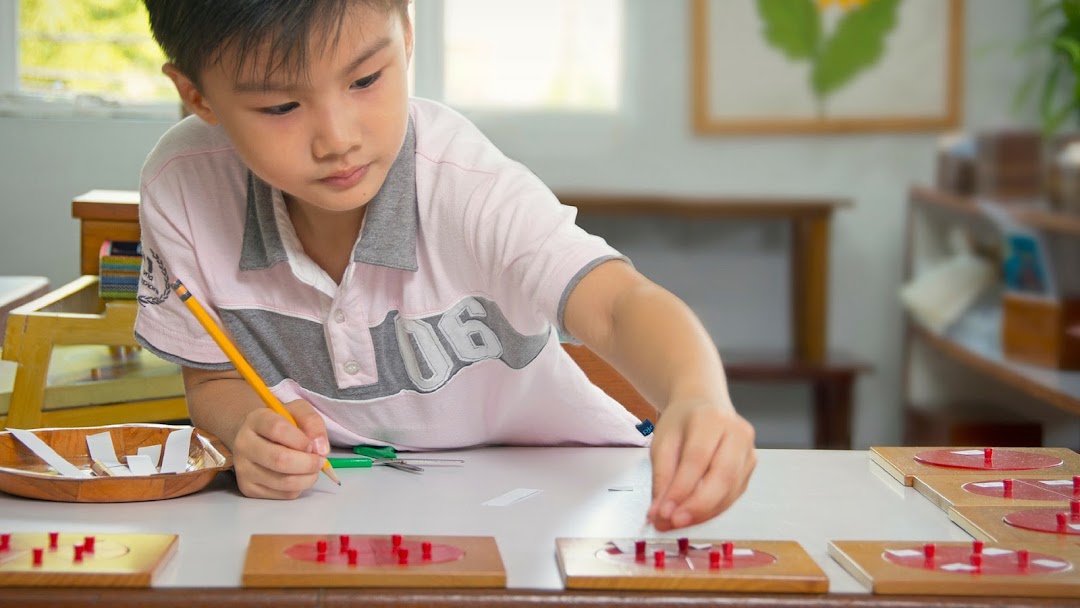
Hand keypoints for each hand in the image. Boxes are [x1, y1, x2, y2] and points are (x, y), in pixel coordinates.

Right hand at [231, 399, 329, 498]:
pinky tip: (300, 476)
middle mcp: (243, 444)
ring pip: (283, 481)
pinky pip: (283, 494)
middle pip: (279, 459)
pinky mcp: (248, 489)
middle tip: (320, 461)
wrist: (256, 438)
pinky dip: (300, 487)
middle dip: (308, 463)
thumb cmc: (282, 424)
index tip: (313, 445)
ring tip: (313, 468)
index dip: (300, 439)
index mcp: (255, 420)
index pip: (277, 429)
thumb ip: (312, 422)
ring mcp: (243, 469)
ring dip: (307, 477)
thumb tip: (321, 449)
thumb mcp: (299, 411)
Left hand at [647, 399, 755, 530]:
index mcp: (712, 419)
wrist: (704, 408)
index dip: (681, 489)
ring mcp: (749, 451)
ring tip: (676, 522)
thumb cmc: (682, 423)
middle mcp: (738, 433)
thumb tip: (660, 513)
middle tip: (673, 523)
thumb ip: (661, 477)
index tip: (663, 512)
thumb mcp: (662, 441)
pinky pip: (732, 496)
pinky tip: (692, 516)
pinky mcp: (750, 468)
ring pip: (730, 491)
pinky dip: (711, 510)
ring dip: (703, 513)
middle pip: (723, 477)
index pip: (697, 458)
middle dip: (697, 506)